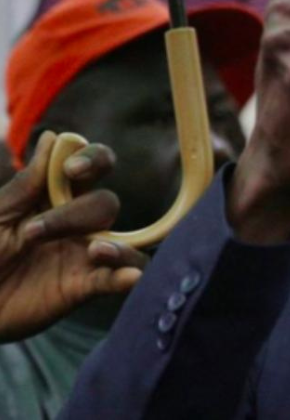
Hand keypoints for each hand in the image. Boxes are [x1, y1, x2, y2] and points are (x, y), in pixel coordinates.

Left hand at [0, 131, 147, 342]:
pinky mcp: (84, 287)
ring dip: (120, 245)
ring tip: (96, 251)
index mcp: (54, 196)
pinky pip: (118, 280)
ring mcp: (85, 255)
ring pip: (127, 242)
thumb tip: (53, 137)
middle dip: (75, 214)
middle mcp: (78, 222)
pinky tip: (128, 278)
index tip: (71, 171)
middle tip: (32, 234)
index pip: (93, 166)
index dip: (92, 160)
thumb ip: (26, 185)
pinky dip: (128, 277)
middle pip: (106, 203)